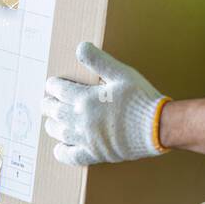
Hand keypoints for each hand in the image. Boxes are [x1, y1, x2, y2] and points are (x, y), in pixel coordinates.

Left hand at [43, 41, 168, 166]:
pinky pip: (70, 156)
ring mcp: (86, 139)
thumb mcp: (121, 73)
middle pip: (54, 111)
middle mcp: (81, 119)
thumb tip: (80, 47)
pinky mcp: (94, 154)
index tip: (53, 84)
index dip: (53, 85)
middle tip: (47, 101)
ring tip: (51, 121)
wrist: (157, 127)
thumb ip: (99, 60)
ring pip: (58, 132)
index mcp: (85, 99)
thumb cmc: (140, 99)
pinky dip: (61, 152)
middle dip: (48, 104)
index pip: (58, 90)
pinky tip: (60, 148)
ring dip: (52, 124)